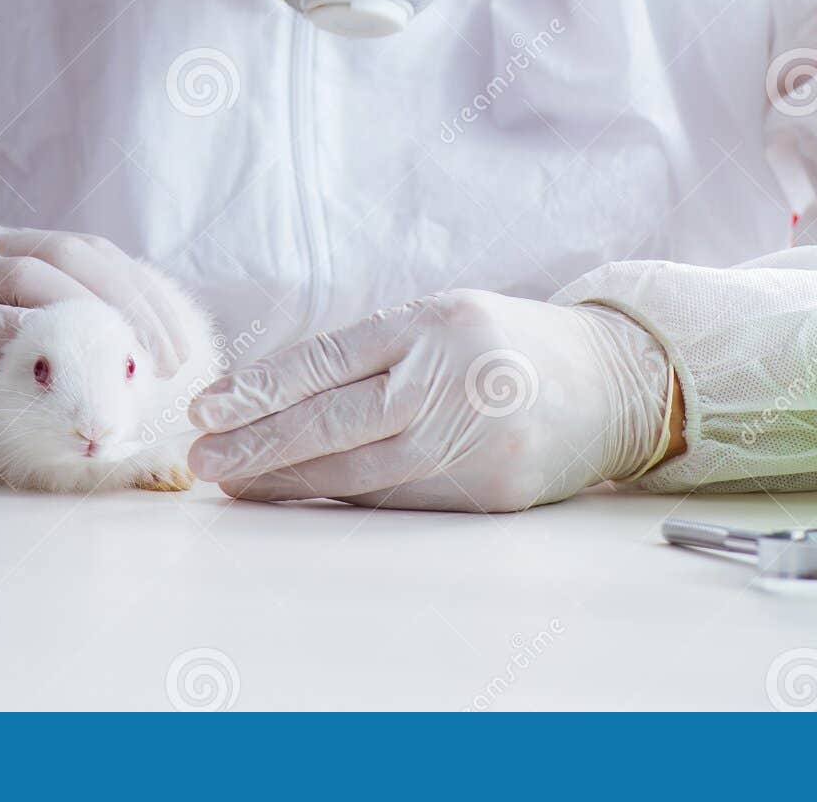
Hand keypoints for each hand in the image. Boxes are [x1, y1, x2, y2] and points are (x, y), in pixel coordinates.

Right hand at [0, 223, 190, 429]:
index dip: (140, 289)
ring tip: (123, 360)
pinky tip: (50, 352)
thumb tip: (121, 364)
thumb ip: (34, 330)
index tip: (181, 337)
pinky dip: (13, 330)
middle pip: (68, 255)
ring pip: (25, 274)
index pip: (87, 251)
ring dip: (84, 316)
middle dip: (128, 303)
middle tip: (165, 357)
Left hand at [187, 289, 675, 511]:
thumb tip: (273, 398)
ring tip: (239, 484)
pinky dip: (347, 499)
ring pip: (363, 471)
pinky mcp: (494, 489)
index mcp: (437, 321)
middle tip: (204, 460)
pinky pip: (402, 499)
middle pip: (338, 421)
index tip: (207, 409)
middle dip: (261, 444)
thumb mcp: (443, 318)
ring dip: (293, 482)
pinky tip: (304, 497)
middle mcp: (457, 378)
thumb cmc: (504, 343)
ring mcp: (479, 438)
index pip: (330, 359)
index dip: (262, 387)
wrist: (612, 379)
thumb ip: (374, 353)